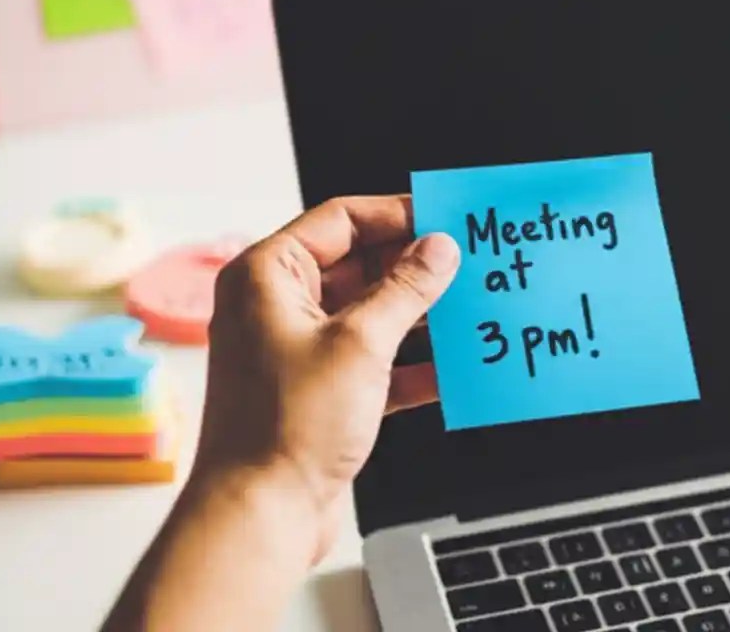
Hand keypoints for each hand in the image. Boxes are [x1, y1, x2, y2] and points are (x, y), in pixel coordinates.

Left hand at [196, 195, 459, 561]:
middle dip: (412, 268)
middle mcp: (275, 307)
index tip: (443, 216)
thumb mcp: (361, 344)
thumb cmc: (284, 428)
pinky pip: (372, 362)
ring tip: (467, 310)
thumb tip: (437, 250)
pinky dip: (409, 365)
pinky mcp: (318, 391)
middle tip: (464, 263)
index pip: (340, 220)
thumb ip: (405, 290)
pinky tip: (450, 370)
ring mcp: (296, 350)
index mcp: (266, 276)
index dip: (396, 215)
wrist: (262, 513)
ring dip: (417, 316)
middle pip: (357, 266)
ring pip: (369, 315)